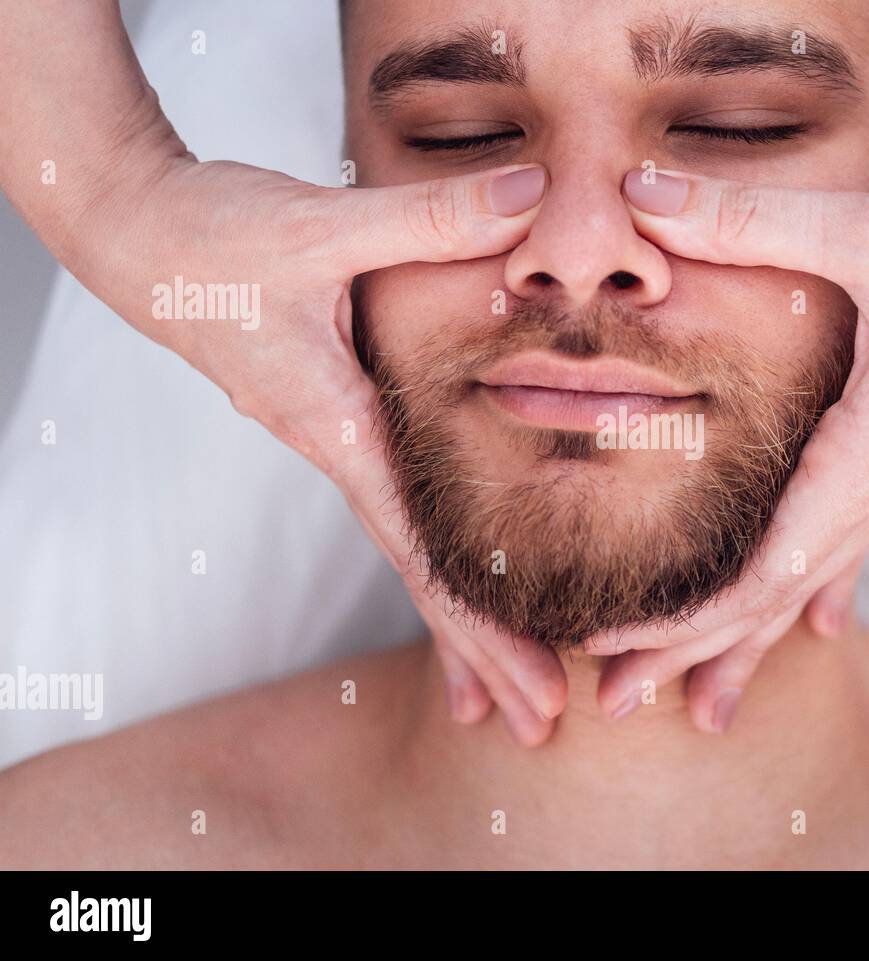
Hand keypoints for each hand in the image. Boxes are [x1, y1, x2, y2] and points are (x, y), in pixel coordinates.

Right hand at [66, 153, 567, 743]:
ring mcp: (337, 444)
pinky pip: (399, 507)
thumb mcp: (324, 226)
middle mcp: (339, 454)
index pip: (422, 554)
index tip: (533, 689)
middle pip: (421, 578)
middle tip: (544, 727)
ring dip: (463, 618)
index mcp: (339, 432)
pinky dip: (436, 555)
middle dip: (483, 654)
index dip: (481, 626)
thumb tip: (539, 202)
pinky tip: (464, 574)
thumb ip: (432, 222)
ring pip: (411, 551)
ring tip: (510, 686)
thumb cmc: (216, 236)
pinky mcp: (339, 419)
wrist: (139, 233)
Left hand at [586, 152, 868, 730]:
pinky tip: (817, 625)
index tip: (613, 645)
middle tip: (619, 705)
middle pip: (781, 597)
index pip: (767, 572)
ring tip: (701, 703)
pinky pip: (849, 540)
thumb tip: (641, 199)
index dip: (687, 618)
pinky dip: (811, 587)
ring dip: (748, 634)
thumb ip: (753, 221)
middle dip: (697, 652)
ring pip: (812, 577)